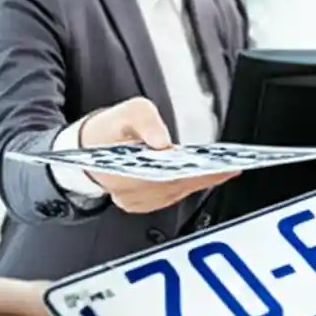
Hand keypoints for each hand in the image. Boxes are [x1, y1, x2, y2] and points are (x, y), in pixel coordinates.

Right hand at [79, 97, 237, 213]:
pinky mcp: (141, 204)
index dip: (197, 173)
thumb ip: (144, 120)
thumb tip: (162, 141)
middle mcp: (129, 194)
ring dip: (201, 182)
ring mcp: (135, 202)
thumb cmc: (105, 132)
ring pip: (176, 194)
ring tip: (224, 169)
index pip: (168, 177)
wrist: (83, 150)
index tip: (221, 166)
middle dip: (206, 177)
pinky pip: (171, 197)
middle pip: (176, 187)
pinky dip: (189, 185)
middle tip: (231, 167)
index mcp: (122, 173)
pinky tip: (205, 176)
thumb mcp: (124, 112)